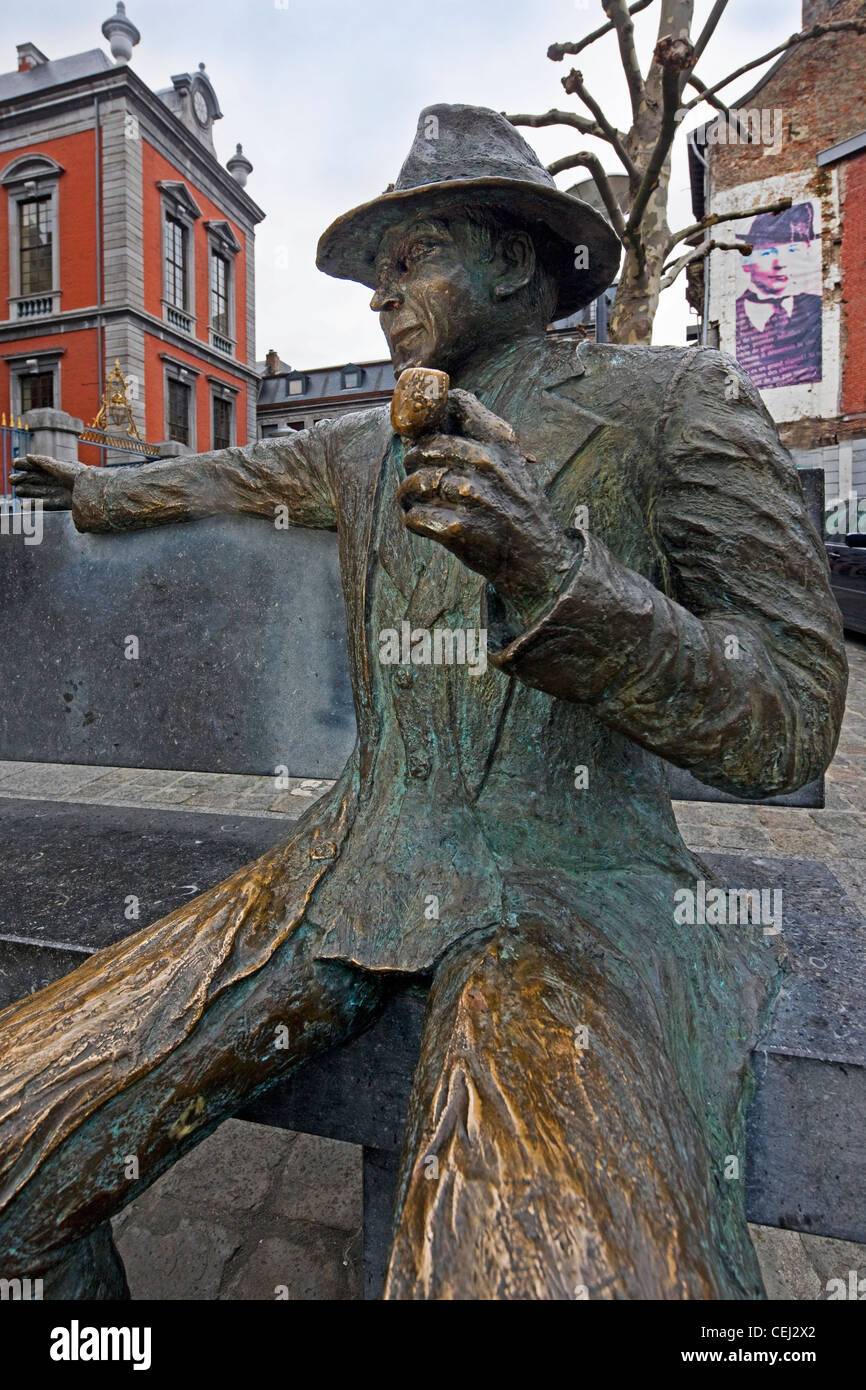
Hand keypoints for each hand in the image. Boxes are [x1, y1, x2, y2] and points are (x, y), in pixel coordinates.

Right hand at [11, 454, 83, 509]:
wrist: (96, 493)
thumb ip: (45, 462)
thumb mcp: (62, 467)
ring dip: (27, 491)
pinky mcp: (63, 504)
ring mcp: (60, 492)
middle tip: (11, 480)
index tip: (14, 463)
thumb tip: (28, 456)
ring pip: (40, 491)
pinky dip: (35, 505)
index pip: (39, 465)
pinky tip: (24, 505)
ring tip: (16, 491)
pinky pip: (47, 504)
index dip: (27, 464)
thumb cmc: (81, 477)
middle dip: (24, 479)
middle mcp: (58, 480)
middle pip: (37, 479)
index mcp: (59, 468)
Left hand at [396, 389, 577, 622]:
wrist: (536, 559)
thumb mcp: (509, 464)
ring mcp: (472, 496)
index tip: (424, 429)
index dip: (431, 413)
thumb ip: (477, 441)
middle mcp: (485, 463)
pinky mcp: (458, 528)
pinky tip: (424, 524)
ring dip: (408, 494)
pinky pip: (414, 517)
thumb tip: (427, 422)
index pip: (456, 403)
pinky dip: (414, 522)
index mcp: (499, 441)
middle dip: (412, 461)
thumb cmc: (515, 508)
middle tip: (416, 476)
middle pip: (425, 446)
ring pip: (415, 482)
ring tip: (415, 502)